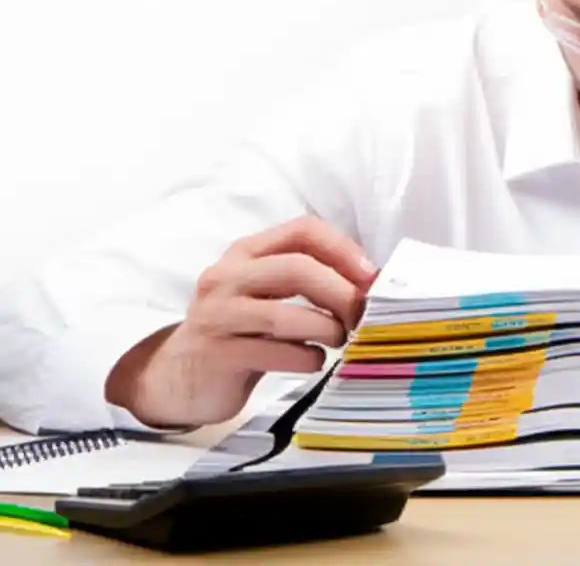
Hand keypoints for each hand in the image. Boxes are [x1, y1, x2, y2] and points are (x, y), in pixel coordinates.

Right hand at [106, 215, 377, 427]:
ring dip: (326, 329)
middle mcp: (226, 277)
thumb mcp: (266, 294)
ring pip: (284, 315)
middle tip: (360, 314)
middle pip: (296, 269)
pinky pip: (275, 354)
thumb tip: (371, 283)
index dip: (344, 249)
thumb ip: (307, 280)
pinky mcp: (217, 355)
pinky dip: (306, 358)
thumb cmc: (239, 331)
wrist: (180, 377)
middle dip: (341, 292)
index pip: (302, 230)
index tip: (372, 276)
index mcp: (246, 253)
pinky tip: (311, 360)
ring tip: (337, 339)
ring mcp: (217, 316)